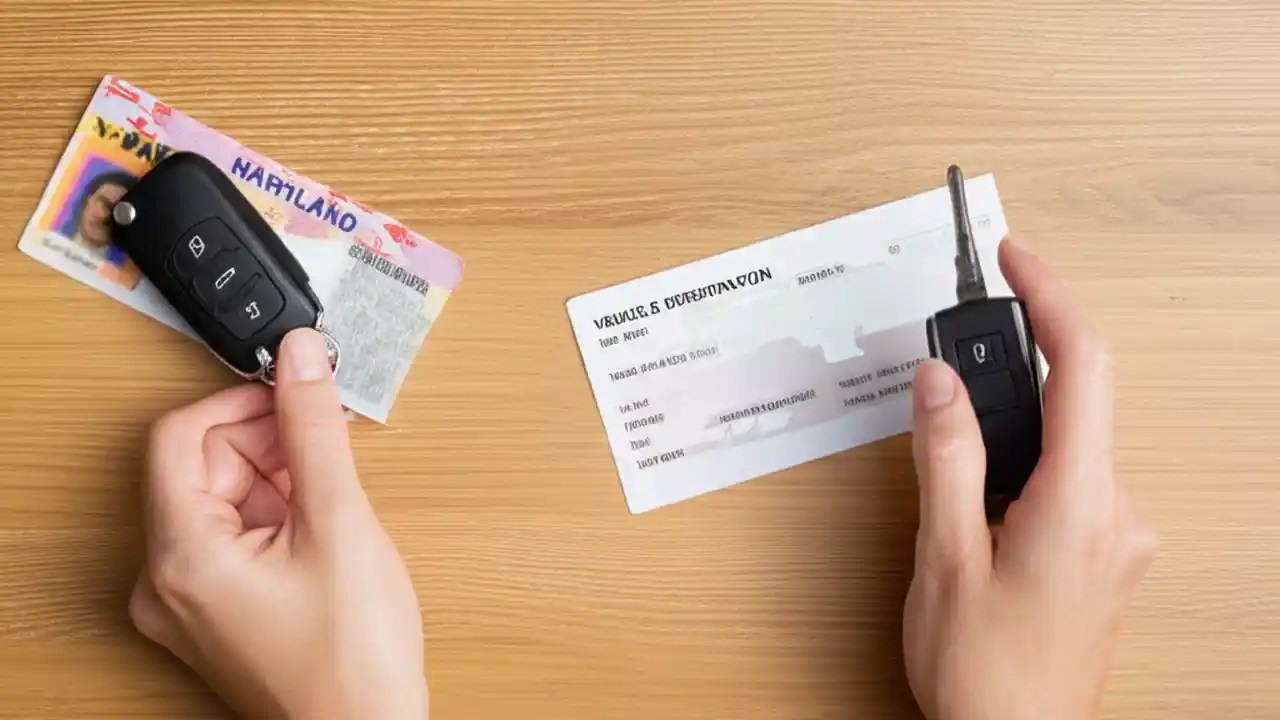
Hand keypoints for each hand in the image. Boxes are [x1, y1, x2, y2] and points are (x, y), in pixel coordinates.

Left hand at [128, 329, 427, 718]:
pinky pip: (233, 535)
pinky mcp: (214, 609)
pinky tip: (323, 530)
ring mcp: (187, 599)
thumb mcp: (340, 521)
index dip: (237, 401)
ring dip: (278, 479)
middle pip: (201, 465)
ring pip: (222, 498)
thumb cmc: (353, 657)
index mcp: (180, 555)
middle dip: (267, 443)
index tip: (290, 390)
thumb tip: (300, 358)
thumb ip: (313, 429)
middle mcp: (165, 580)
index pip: (178, 436)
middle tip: (327, 445)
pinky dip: (277, 515)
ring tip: (334, 503)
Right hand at [904, 240, 1156, 719]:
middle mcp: (1117, 514)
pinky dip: (1025, 465)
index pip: (1083, 368)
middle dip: (1011, 373)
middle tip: (950, 361)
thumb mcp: (944, 556)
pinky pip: (1072, 478)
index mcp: (1080, 506)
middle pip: (1075, 400)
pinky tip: (980, 504)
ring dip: (1011, 430)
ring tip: (953, 472)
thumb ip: (945, 455)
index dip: (1051, 296)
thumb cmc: (984, 673)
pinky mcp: (1107, 552)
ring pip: (1069, 442)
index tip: (1016, 257)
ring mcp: (1119, 535)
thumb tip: (940, 378)